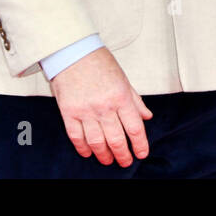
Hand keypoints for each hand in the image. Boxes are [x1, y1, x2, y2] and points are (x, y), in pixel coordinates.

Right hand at [48, 46, 152, 166]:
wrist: (73, 52)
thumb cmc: (100, 63)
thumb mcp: (124, 79)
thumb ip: (135, 100)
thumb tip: (147, 116)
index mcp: (122, 97)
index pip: (135, 127)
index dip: (139, 144)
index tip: (141, 154)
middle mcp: (105, 106)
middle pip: (116, 139)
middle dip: (122, 155)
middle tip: (125, 162)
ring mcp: (86, 111)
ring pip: (96, 142)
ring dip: (104, 155)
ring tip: (108, 160)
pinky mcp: (68, 112)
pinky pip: (76, 136)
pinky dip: (82, 148)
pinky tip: (88, 153)